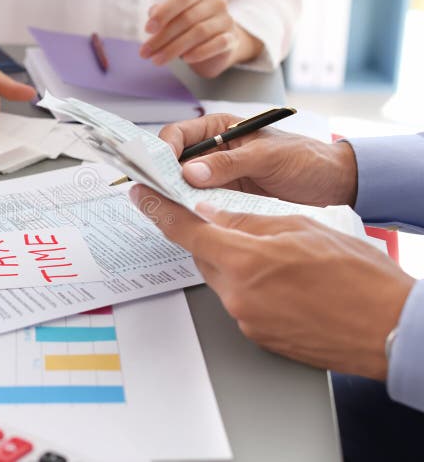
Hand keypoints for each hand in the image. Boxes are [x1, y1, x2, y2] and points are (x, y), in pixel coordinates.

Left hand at [129, 187, 414, 379]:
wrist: (390, 329)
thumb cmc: (358, 279)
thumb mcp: (301, 228)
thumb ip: (249, 222)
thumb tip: (214, 214)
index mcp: (244, 261)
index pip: (185, 231)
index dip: (159, 210)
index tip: (142, 197)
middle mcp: (237, 295)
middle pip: (204, 256)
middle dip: (214, 238)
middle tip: (242, 227)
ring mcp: (246, 320)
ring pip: (223, 279)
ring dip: (237, 263)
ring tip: (281, 259)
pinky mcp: (258, 336)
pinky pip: (240, 301)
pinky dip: (251, 286)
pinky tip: (285, 282)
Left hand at [140, 0, 262, 77]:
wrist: (217, 49)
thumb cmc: (190, 30)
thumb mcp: (174, 21)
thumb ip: (162, 15)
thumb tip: (152, 13)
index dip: (164, 12)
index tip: (147, 30)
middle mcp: (216, 4)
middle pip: (187, 18)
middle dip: (162, 38)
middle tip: (145, 53)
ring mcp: (226, 21)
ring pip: (199, 32)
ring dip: (174, 48)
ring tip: (157, 60)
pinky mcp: (233, 39)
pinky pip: (218, 43)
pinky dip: (200, 51)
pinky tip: (186, 59)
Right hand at [159, 113, 357, 206]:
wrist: (334, 185)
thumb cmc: (306, 159)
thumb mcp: (267, 157)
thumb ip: (229, 164)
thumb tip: (191, 172)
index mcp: (219, 129)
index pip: (177, 135)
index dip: (163, 150)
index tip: (160, 170)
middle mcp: (212, 152)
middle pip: (173, 162)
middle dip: (163, 176)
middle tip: (158, 194)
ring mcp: (217, 178)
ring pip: (182, 186)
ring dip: (175, 197)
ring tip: (168, 209)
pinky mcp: (224, 200)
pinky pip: (199, 205)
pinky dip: (190, 212)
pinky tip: (187, 220)